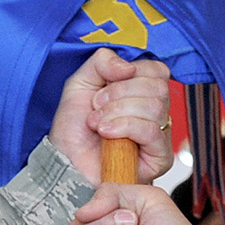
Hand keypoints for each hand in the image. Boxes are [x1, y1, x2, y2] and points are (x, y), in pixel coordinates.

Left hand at [48, 49, 172, 184]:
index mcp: (142, 92)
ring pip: (154, 107)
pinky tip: (106, 134)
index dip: (129, 74)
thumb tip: (128, 67)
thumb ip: (101, 61)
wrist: (65, 163)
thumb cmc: (74, 130)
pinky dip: (125, 127)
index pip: (157, 70)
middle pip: (158, 87)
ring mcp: (160, 135)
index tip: (101, 90)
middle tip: (96, 108)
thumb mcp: (80, 83)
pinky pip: (152, 131)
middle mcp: (155, 112)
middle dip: (119, 94)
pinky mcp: (159, 157)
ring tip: (98, 124)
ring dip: (117, 112)